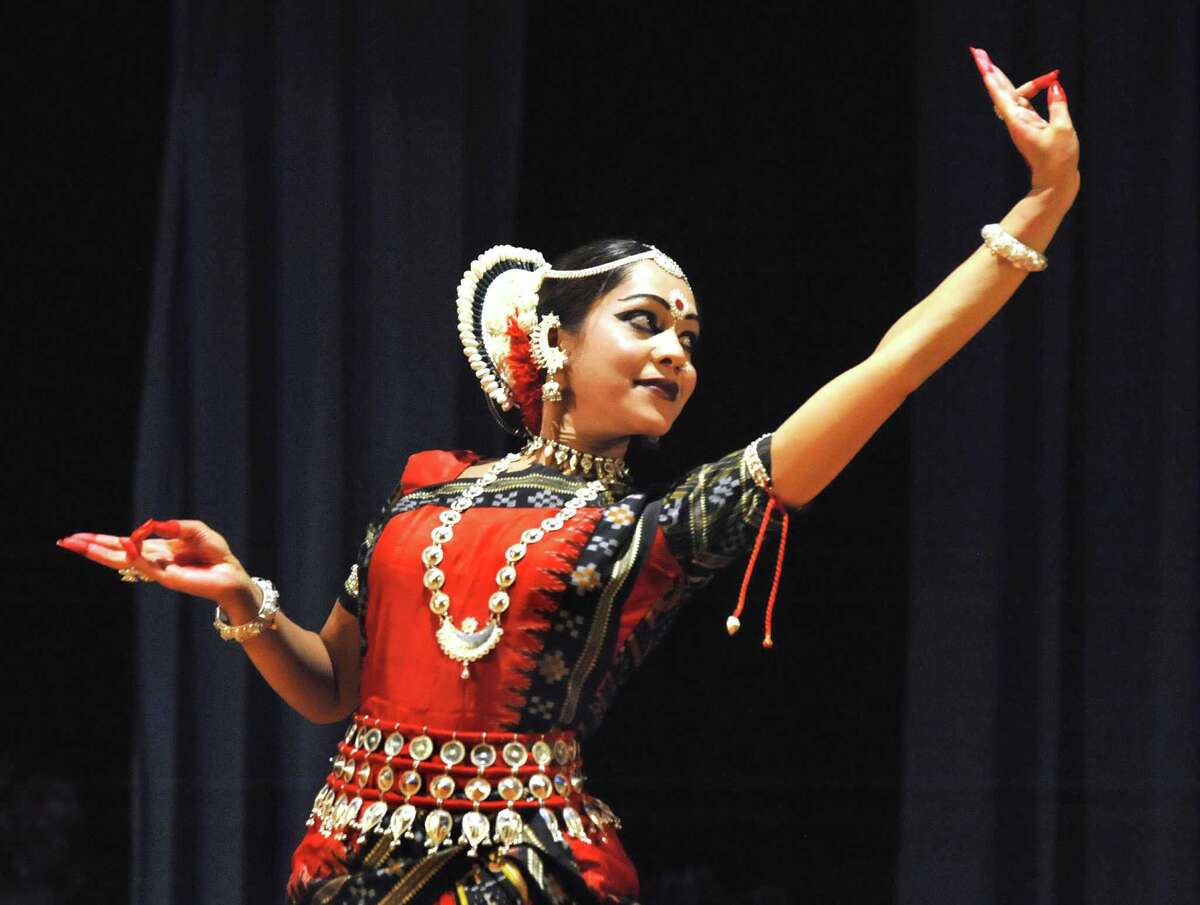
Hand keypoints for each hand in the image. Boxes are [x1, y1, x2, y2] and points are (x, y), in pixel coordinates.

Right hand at [57, 518, 254, 605]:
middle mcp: (151, 560)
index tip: (77, 537)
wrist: (231, 575)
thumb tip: (151, 523)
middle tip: (65, 542)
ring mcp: (156, 570)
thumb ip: (174, 526)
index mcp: (156, 549)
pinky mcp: (166, 577)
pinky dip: (132, 553)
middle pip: (114, 553)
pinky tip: (120, 544)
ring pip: (122, 560)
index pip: (123, 544)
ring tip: (78, 544)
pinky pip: (145, 563)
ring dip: (100, 551)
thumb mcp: (196, 530)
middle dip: (90, 547)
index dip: (101, 540)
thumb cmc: (215, 554)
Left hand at [969, 47, 1080, 193]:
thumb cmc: (1058, 160)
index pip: (1001, 94)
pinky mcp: (1032, 126)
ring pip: (1016, 95)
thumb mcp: (1062, 130)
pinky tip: (1040, 83)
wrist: (1056, 183)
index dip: (992, 76)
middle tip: (979, 54)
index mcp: (1018, 122)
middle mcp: (1016, 121)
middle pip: (1002, 91)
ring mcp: (1023, 123)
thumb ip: (1059, 105)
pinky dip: (1032, 89)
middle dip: (992, 72)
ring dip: (1013, 78)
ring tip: (1001, 63)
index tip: (981, 62)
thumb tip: (1055, 85)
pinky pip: (1027, 102)